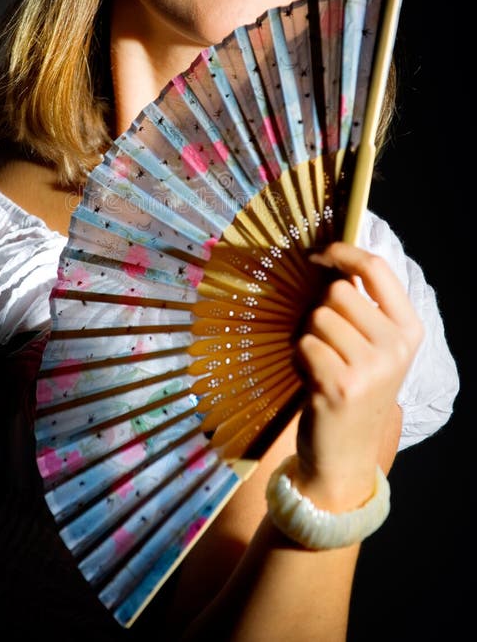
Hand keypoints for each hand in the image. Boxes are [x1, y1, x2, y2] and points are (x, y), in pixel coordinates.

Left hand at [290, 241, 422, 510]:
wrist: (346, 454)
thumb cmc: (354, 389)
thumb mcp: (374, 348)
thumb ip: (364, 306)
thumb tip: (331, 256)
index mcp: (409, 330)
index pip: (376, 268)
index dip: (343, 252)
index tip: (320, 254)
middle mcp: (395, 347)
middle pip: (338, 291)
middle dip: (320, 310)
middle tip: (325, 342)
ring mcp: (370, 368)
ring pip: (317, 317)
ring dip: (307, 336)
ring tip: (319, 363)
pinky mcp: (340, 385)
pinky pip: (304, 344)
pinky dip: (298, 358)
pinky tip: (311, 379)